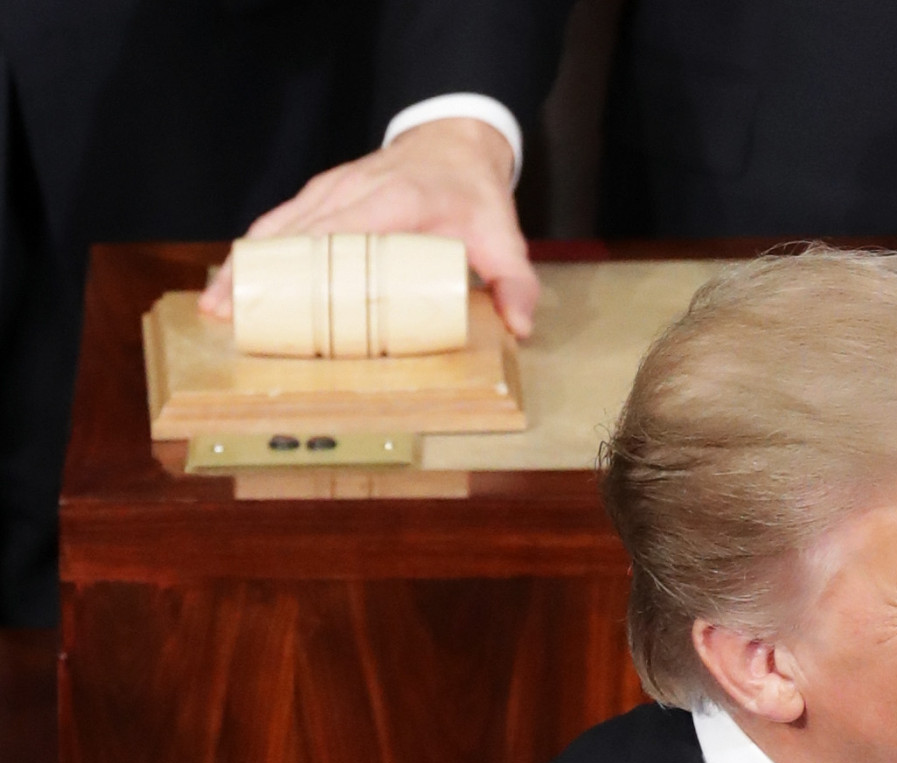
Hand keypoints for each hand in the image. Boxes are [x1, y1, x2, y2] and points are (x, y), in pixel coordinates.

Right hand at [198, 119, 537, 338]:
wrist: (454, 143)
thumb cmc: (474, 195)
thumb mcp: (504, 236)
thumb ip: (516, 281)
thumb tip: (520, 327)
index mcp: (393, 201)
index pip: (339, 232)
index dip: (302, 264)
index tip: (272, 296)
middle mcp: (352, 192)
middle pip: (295, 233)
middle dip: (257, 273)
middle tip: (229, 315)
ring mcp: (331, 191)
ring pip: (279, 227)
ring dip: (246, 264)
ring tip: (219, 306)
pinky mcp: (322, 196)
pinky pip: (282, 222)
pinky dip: (257, 249)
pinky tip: (236, 278)